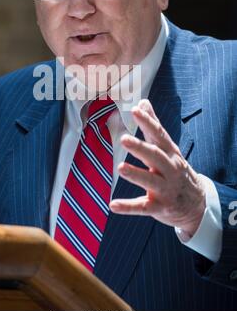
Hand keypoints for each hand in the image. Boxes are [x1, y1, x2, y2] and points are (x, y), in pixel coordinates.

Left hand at [110, 99, 205, 237]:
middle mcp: (169, 169)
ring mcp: (165, 189)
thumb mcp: (168, 147)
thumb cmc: (176, 170)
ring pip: (150, 180)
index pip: (159, 135)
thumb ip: (153, 125)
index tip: (135, 110)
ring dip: (135, 174)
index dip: (148, 122)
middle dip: (140, 148)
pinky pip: (142, 207)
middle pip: (155, 156)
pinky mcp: (158, 207)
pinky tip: (113, 205)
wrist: (196, 204)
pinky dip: (128, 207)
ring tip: (120, 168)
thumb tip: (143, 102)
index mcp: (170, 152)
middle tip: (124, 139)